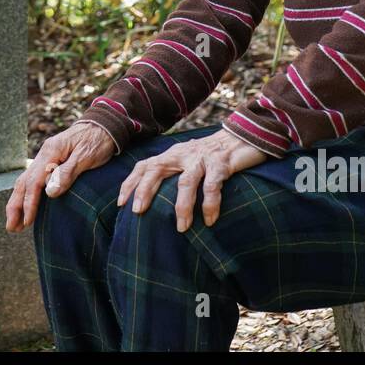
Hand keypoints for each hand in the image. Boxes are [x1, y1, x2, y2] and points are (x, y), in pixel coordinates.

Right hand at [5, 121, 116, 232]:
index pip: (34, 181)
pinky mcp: (51, 161)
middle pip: (23, 182)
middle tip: (11, 228)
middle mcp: (44, 154)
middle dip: (15, 206)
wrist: (105, 125)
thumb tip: (48, 194)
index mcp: (51, 151)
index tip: (26, 222)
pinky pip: (33, 180)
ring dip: (18, 202)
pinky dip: (27, 194)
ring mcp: (46, 157)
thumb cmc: (98, 141)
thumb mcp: (86, 157)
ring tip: (14, 223)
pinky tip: (26, 206)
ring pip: (25, 181)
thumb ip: (67, 173)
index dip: (29, 203)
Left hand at [118, 129, 269, 232]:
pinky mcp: (221, 164)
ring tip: (182, 228)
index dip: (131, 183)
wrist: (243, 136)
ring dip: (182, 206)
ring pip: (185, 182)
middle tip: (138, 212)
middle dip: (145, 190)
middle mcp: (183, 155)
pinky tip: (210, 220)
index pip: (145, 166)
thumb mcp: (188, 160)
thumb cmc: (212, 155)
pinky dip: (210, 204)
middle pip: (157, 169)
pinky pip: (212, 186)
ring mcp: (201, 159)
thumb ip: (174, 173)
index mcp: (172, 155)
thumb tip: (157, 201)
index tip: (121, 203)